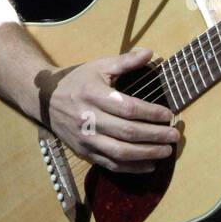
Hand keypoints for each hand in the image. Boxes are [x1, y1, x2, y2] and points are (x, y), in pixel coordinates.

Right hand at [45, 47, 180, 172]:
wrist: (46, 100)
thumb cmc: (78, 81)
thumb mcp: (99, 66)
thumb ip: (125, 61)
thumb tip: (150, 53)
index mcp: (93, 95)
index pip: (128, 108)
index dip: (150, 113)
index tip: (169, 115)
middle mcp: (88, 119)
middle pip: (127, 132)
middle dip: (155, 135)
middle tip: (174, 136)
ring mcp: (85, 139)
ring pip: (120, 152)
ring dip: (147, 154)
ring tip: (166, 151)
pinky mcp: (84, 153)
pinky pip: (111, 164)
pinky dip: (132, 168)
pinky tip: (150, 164)